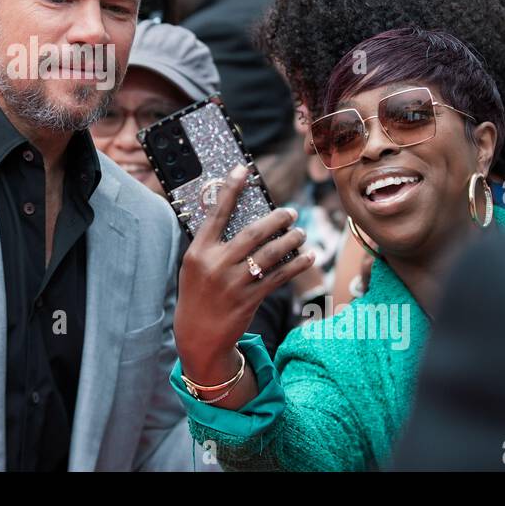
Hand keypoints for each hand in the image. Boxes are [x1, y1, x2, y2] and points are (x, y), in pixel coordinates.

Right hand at [173, 164, 313, 385]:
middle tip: (290, 211)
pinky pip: (279, 277)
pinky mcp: (249, 299)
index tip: (243, 170)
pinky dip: (296, 265)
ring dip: (290, 240)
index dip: (230, 190)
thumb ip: (212, 245)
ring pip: (270, 254)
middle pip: (252, 233)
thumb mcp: (195, 266)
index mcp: (198, 252)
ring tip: (301, 231)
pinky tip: (308, 256)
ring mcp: (233, 283)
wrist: (198, 335)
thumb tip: (241, 219)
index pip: (216, 214)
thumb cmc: (198, 294)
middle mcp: (216, 265)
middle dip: (275, 219)